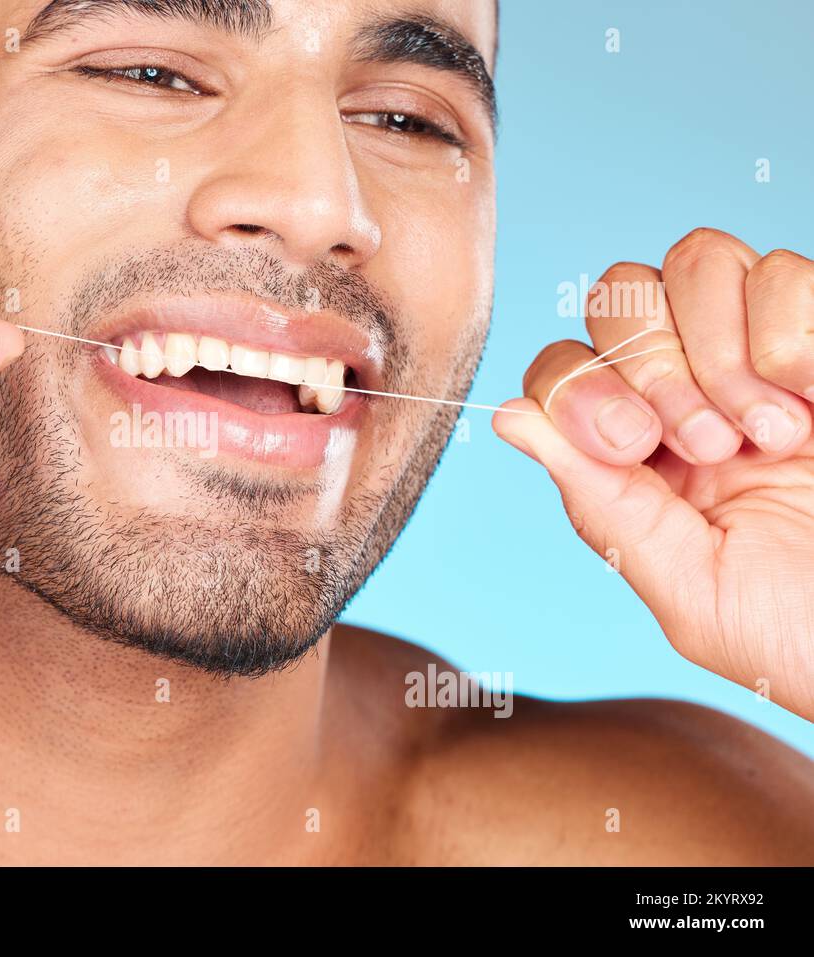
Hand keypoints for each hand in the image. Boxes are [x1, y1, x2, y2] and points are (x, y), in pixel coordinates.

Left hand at [494, 228, 813, 718]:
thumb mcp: (690, 587)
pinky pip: (784, 272)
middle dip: (650, 365)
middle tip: (710, 447)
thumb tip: (506, 418)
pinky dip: (792, 336)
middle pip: (619, 294)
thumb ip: (598, 501)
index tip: (631, 444)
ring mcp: (764, 355)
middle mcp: (693, 391)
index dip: (577, 386)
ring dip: (720, 352)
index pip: (563, 365)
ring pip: (695, 261)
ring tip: (770, 435)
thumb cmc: (802, 634)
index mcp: (641, 456)